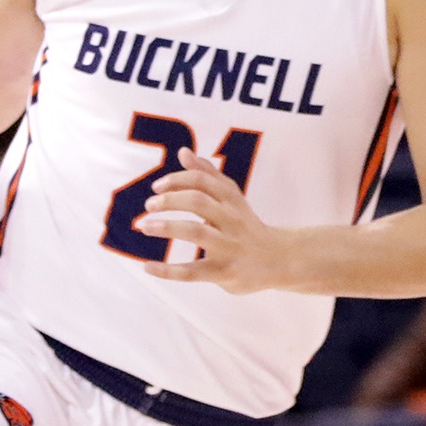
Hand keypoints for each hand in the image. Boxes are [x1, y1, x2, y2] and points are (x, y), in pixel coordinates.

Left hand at [137, 148, 293, 294]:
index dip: (176, 180)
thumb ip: (208, 175)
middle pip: (198, 201)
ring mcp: (228, 247)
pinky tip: (147, 267)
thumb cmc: (247, 225)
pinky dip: (168, 271)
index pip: (202, 181)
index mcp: (232, 200)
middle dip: (169, 200)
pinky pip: (192, 272)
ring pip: (196, 232)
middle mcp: (232, 220)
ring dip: (166, 227)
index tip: (156, 187)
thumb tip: (183, 152)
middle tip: (148, 205)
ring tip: (144, 226)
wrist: (281, 261)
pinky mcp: (224, 273)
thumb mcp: (233, 198)